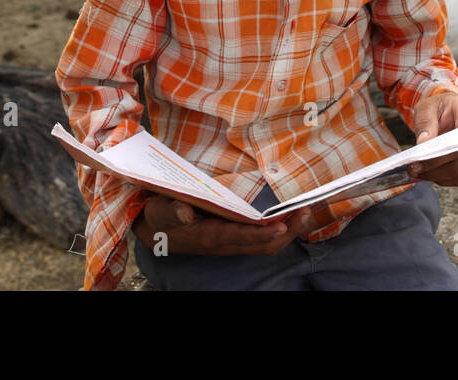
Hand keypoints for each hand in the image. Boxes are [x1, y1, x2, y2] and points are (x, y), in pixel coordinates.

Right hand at [132, 195, 315, 255]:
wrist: (152, 229)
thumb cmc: (157, 216)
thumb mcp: (159, 211)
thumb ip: (171, 211)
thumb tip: (186, 212)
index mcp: (207, 236)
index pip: (241, 237)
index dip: (263, 233)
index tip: (282, 224)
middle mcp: (223, 243)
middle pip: (262, 246)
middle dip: (287, 233)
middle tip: (305, 212)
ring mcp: (229, 242)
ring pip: (264, 245)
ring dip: (287, 232)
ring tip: (304, 213)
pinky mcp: (232, 237)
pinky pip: (260, 239)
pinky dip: (278, 229)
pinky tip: (289, 216)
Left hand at [406, 92, 457, 185]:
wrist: (452, 113)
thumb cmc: (442, 109)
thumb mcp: (428, 107)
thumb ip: (426, 122)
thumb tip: (424, 143)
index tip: (450, 144)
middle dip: (434, 163)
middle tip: (414, 166)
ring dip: (436, 174)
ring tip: (418, 171)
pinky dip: (443, 179)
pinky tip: (430, 173)